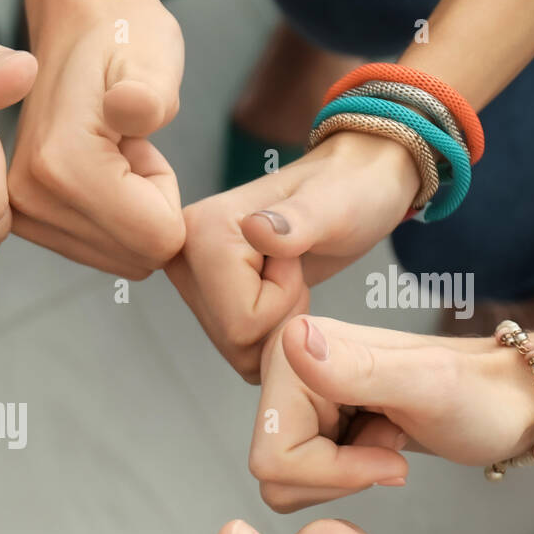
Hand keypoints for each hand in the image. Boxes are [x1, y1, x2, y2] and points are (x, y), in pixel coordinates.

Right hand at [10, 0, 184, 276]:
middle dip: (149, 209)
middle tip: (129, 148)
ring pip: (118, 258)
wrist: (76, 24)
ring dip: (130, 212)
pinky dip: (110, 218)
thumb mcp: (153, 55)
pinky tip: (97, 170)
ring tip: (112, 153)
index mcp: (62, 165)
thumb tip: (131, 108)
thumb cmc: (124, 37)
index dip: (167, 194)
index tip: (142, 143)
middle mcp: (30, 199)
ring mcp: (21, 213)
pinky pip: (97, 251)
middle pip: (136, 257)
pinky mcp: (22, 219)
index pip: (156, 239)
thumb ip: (150, 93)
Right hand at [168, 132, 418, 380]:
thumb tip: (257, 230)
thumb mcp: (337, 204)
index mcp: (201, 230)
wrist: (351, 187)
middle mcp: (182, 253)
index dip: (283, 301)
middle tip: (296, 269)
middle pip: (231, 339)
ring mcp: (190, 274)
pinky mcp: (201, 290)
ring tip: (290, 276)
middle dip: (278, 318)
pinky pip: (237, 343)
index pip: (239, 323)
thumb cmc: (349, 190)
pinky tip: (278, 290)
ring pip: (233, 346)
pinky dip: (269, 327)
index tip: (296, 258)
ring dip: (277, 323)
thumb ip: (299, 219)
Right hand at [249, 315, 533, 511]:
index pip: (272, 456)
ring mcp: (296, 396)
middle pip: (272, 470)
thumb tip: (292, 338)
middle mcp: (285, 368)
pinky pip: (301, 477)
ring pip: (283, 479)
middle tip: (391, 439)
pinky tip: (380, 443)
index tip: (392, 447)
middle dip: (339, 473)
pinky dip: (346, 474)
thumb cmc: (483, 396)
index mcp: (295, 351)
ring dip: (344, 475)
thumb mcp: (428, 385)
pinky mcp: (309, 420)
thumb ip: (357, 368)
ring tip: (388, 438)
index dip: (334, 471)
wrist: (508, 402)